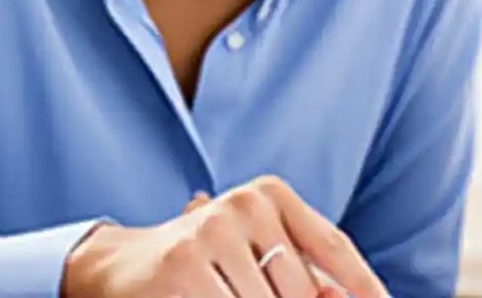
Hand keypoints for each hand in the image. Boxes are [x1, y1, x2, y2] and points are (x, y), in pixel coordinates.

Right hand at [62, 176, 387, 297]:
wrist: (116, 266)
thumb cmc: (202, 263)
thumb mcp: (254, 255)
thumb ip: (301, 273)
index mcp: (270, 194)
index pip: (332, 245)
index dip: (365, 283)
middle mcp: (244, 204)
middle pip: (301, 288)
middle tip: (249, 293)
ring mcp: (211, 233)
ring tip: (221, 294)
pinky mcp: (182, 268)